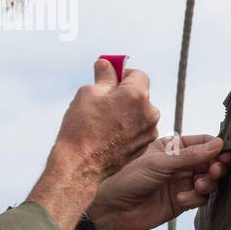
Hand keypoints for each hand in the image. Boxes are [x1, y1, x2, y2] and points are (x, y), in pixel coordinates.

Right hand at [52, 59, 160, 181]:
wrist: (81, 165)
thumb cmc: (82, 128)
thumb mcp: (88, 93)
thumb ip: (103, 76)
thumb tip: (106, 64)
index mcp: (137, 95)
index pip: (138, 74)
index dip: (122, 74)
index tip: (109, 78)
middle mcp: (149, 113)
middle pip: (141, 94)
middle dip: (124, 93)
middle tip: (103, 100)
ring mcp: (149, 132)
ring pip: (140, 112)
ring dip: (127, 111)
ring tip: (104, 121)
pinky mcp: (144, 147)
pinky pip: (138, 129)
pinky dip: (128, 127)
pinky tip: (108, 134)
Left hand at [86, 134, 230, 229]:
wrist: (112, 210)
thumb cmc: (128, 178)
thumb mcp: (160, 163)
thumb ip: (190, 155)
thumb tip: (219, 144)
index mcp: (172, 146)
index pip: (202, 142)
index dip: (216, 146)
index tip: (227, 151)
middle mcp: (179, 163)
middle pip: (210, 162)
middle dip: (216, 165)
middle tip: (216, 170)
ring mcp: (180, 182)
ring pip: (209, 180)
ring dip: (208, 182)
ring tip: (199, 185)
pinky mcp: (181, 201)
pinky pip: (200, 198)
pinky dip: (195, 198)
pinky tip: (181, 199)